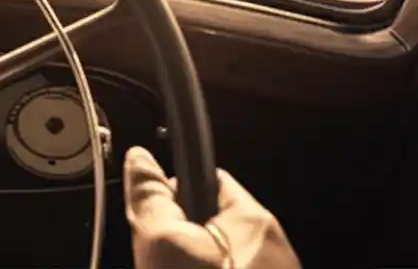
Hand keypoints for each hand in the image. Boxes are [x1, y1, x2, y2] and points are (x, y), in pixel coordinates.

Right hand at [124, 146, 299, 268]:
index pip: (207, 179)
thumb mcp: (167, 244)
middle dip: (186, 236)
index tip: (155, 216)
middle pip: (213, 223)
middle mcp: (276, 249)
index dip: (173, 192)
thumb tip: (140, 159)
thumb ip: (152, 200)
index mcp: (255, 221)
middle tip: (164, 261)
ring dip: (199, 262)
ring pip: (223, 256)